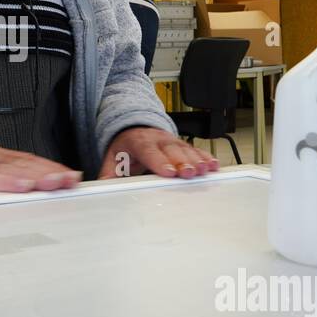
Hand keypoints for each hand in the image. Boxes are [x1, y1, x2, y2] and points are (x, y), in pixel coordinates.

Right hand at [0, 140, 82, 196]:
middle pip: (22, 164)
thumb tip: (20, 191)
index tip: (70, 175)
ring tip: (55, 183)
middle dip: (49, 172)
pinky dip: (3, 183)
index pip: (25, 160)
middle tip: (71, 180)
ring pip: (7, 169)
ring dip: (34, 176)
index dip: (49, 167)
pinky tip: (20, 188)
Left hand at [99, 127, 218, 179]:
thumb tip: (102, 188)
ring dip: (197, 160)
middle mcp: (158, 139)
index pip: (149, 151)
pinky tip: (213, 165)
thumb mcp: (114, 157)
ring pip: (186, 150)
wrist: (135, 128)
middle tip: (190, 174)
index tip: (169, 172)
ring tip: (206, 170)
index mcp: (139, 141)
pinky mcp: (183, 145)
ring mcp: (173, 141)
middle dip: (182, 162)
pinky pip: (196, 150)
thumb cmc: (126, 147)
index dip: (159, 161)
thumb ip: (109, 173)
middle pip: (172, 151)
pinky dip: (205, 157)